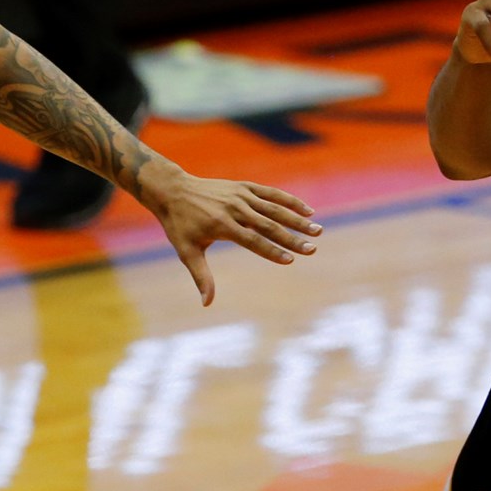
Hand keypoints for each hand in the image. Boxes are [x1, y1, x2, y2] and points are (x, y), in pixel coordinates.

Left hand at [141, 165, 321, 304]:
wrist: (172, 190)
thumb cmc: (179, 225)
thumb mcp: (186, 251)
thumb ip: (201, 276)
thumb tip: (206, 303)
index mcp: (222, 225)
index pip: (252, 241)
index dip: (272, 251)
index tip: (291, 260)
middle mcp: (235, 209)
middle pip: (269, 225)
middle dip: (292, 237)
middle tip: (313, 248)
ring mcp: (241, 196)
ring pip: (274, 208)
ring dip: (297, 219)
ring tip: (317, 230)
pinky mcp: (244, 187)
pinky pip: (271, 193)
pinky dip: (289, 201)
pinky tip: (307, 211)